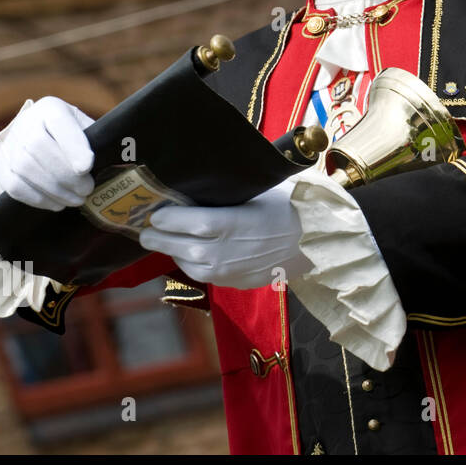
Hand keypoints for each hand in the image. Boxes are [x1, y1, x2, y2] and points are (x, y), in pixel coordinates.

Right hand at [0, 97, 95, 210]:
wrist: (42, 137)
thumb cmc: (76, 136)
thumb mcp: (88, 129)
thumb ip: (97, 140)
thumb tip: (122, 156)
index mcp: (51, 108)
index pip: (60, 123)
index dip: (72, 146)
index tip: (86, 167)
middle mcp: (26, 122)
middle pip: (38, 149)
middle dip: (65, 175)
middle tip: (87, 190)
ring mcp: (10, 144)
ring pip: (25, 169)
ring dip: (54, 190)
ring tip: (76, 200)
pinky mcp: (1, 165)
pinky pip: (14, 186)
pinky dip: (37, 199)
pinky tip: (57, 204)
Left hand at [139, 180, 311, 289]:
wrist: (320, 242)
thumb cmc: (293, 207)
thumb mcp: (263, 189)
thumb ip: (231, 190)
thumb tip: (203, 181)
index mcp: (232, 224)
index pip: (185, 222)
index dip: (165, 218)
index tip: (155, 211)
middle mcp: (226, 252)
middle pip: (179, 247)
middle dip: (157, 237)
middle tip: (145, 229)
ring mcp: (230, 271)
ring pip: (188, 265)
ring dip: (173, 252)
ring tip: (164, 240)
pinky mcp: (236, 283)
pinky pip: (205, 275)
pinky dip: (192, 264)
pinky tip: (191, 253)